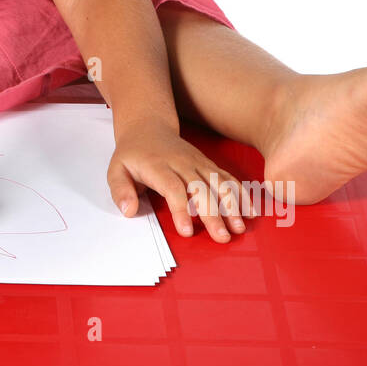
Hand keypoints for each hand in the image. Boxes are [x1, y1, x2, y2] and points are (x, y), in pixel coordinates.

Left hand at [107, 114, 255, 242]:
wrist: (148, 127)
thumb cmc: (132, 155)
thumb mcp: (116, 170)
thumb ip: (120, 190)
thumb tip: (128, 211)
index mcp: (158, 166)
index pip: (173, 188)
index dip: (181, 209)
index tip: (187, 231)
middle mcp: (182, 163)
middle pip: (201, 189)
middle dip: (213, 214)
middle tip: (222, 237)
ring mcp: (198, 162)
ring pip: (218, 183)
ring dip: (232, 205)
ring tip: (239, 227)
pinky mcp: (208, 164)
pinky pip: (227, 178)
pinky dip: (240, 194)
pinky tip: (251, 211)